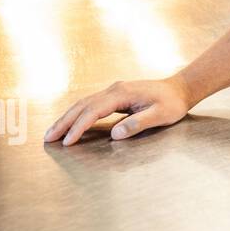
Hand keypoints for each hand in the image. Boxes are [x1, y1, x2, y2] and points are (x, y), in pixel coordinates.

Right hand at [44, 77, 193, 145]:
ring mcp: (113, 91)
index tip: (67, 142)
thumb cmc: (172, 103)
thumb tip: (115, 134)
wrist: (180, 88)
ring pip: (83, 103)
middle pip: (82, 105)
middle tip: (48, 138)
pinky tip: (70, 123)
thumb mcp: (161, 115)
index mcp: (123, 94)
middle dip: (64, 122)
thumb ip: (138, 124)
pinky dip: (77, 114)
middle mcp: (114, 89)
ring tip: (52, 133)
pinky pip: (90, 104)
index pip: (94, 111)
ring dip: (67, 118)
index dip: (79, 127)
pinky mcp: (114, 95)